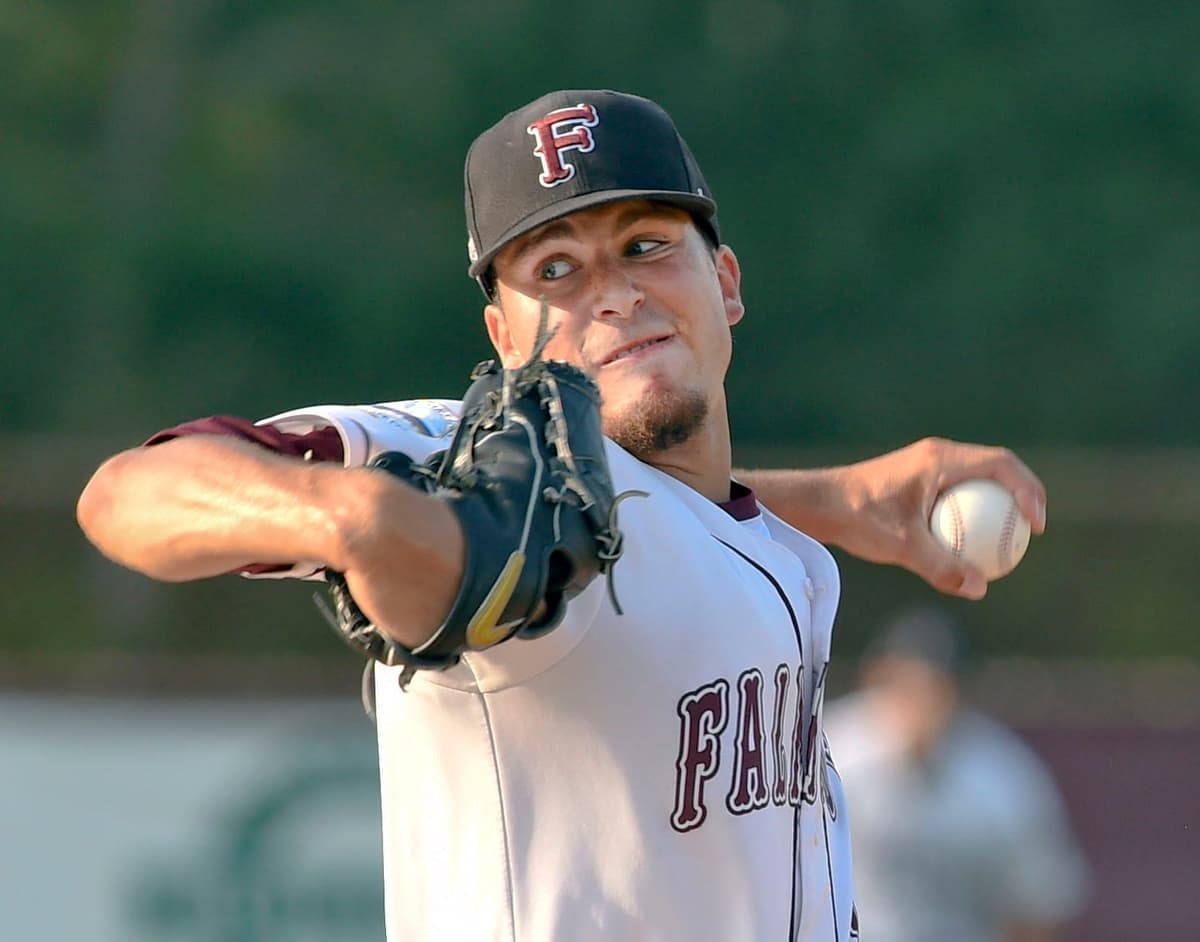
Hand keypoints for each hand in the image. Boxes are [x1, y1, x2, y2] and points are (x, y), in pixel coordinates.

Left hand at [831, 437, 1045, 598]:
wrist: (819, 504)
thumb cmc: (857, 518)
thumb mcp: (899, 546)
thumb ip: (940, 566)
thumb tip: (980, 588)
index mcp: (939, 459)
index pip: (1002, 464)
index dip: (1029, 490)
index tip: (1037, 524)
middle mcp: (937, 455)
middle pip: (998, 468)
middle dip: (1024, 494)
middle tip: (1034, 531)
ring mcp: (928, 465)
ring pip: (979, 481)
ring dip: (1001, 503)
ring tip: (1013, 539)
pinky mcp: (919, 479)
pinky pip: (959, 493)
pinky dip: (975, 513)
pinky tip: (975, 546)